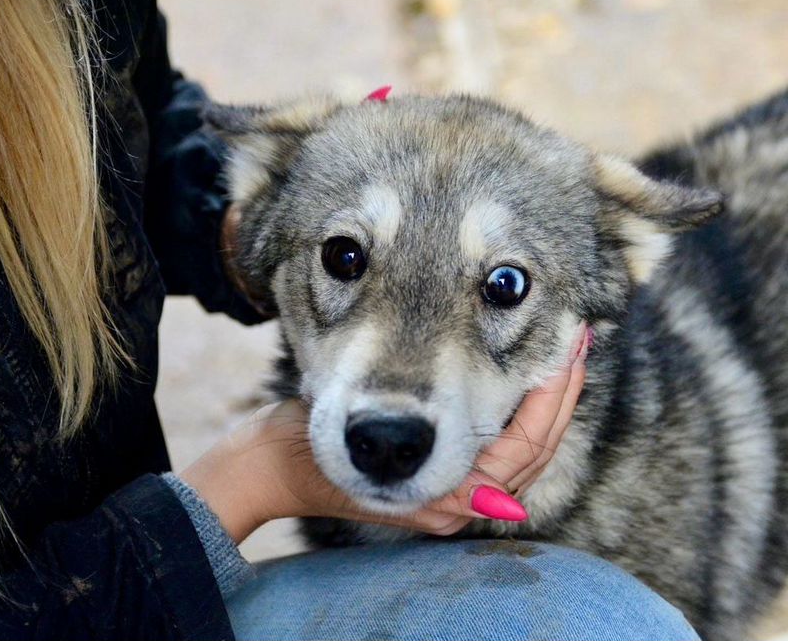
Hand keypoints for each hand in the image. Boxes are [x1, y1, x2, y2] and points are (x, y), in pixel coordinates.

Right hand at [181, 323, 588, 542]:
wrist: (268, 461)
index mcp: (442, 504)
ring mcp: (446, 489)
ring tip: (559, 352)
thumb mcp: (358, 454)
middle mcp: (453, 503)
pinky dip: (514, 405)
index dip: (550, 401)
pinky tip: (519, 375)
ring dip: (542, 398)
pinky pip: (494, 440)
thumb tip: (499, 503)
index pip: (522, 452)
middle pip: (531, 450)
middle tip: (576, 340)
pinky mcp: (435, 471)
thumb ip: (425, 480)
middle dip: (558, 396)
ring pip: (518, 446)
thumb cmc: (306, 451)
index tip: (568, 350)